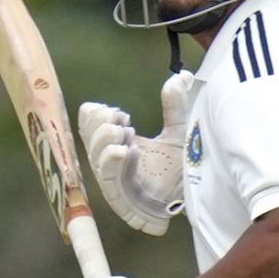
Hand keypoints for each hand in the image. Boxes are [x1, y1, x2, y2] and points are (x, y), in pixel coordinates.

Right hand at [78, 70, 192, 235]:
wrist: (190, 203)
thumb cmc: (179, 171)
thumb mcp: (177, 133)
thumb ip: (175, 106)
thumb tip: (180, 75)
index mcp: (117, 142)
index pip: (89, 124)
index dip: (95, 113)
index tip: (117, 110)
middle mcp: (109, 160)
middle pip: (88, 136)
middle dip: (99, 123)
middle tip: (120, 117)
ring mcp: (112, 178)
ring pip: (94, 155)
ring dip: (105, 139)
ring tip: (123, 130)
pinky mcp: (120, 196)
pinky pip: (108, 177)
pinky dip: (113, 161)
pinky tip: (126, 149)